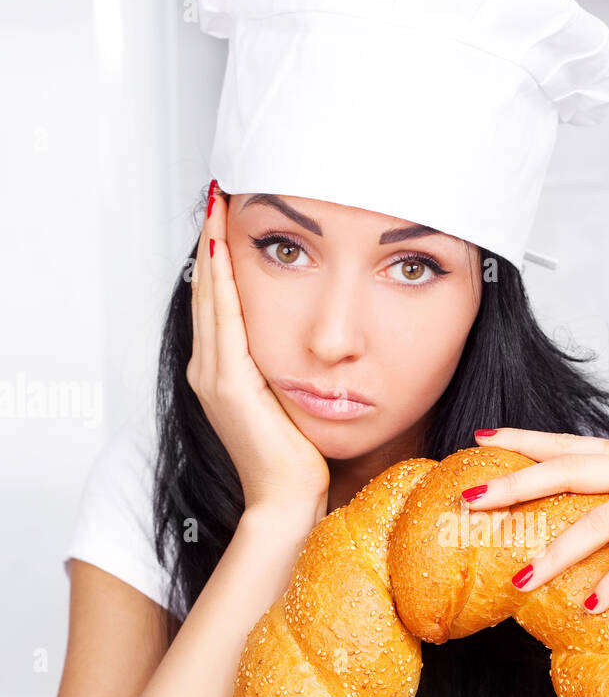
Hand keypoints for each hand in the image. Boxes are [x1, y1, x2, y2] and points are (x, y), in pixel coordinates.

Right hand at [187, 182, 330, 519]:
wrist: (288, 502)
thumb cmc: (297, 461)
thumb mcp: (292, 400)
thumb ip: (288, 368)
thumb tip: (313, 340)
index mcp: (223, 374)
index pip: (219, 301)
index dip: (219, 258)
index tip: (228, 218)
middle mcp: (210, 370)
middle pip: (207, 290)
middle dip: (211, 240)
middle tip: (217, 194)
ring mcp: (214, 376)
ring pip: (210, 296)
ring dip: (212, 248)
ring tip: (217, 206)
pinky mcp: (227, 383)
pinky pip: (223, 319)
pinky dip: (220, 280)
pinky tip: (223, 249)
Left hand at [461, 427, 608, 612]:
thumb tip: (608, 509)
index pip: (572, 443)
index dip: (525, 440)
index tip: (479, 439)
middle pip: (570, 471)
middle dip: (515, 485)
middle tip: (467, 498)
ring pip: (601, 520)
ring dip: (556, 551)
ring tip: (519, 580)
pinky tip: (591, 604)